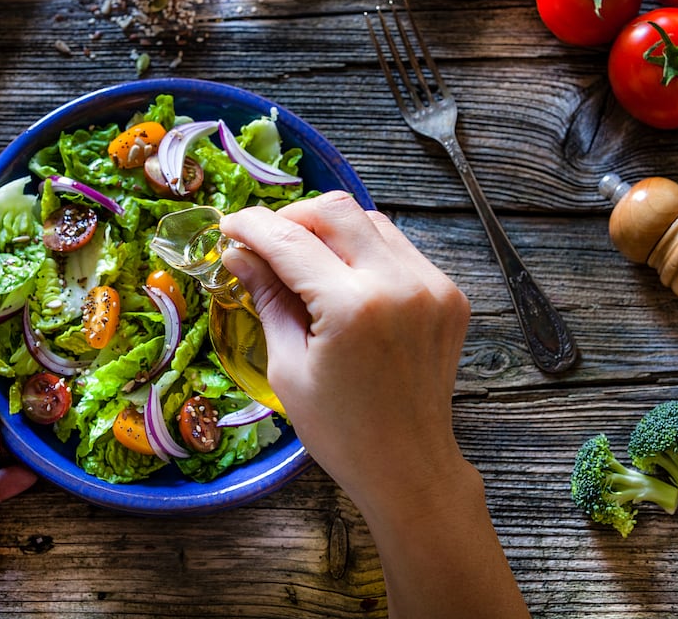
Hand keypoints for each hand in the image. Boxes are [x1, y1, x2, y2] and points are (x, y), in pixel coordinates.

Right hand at [221, 192, 527, 618]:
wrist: (409, 467)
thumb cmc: (339, 430)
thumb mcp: (288, 367)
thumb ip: (267, 299)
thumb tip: (238, 254)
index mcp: (352, 307)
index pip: (290, 240)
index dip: (252, 227)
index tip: (228, 228)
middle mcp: (398, 284)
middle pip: (335, 210)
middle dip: (291, 217)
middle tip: (264, 242)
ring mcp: (431, 285)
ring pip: (369, 220)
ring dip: (329, 228)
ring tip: (301, 258)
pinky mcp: (448, 293)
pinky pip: (397, 247)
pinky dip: (363, 249)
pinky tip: (341, 277)